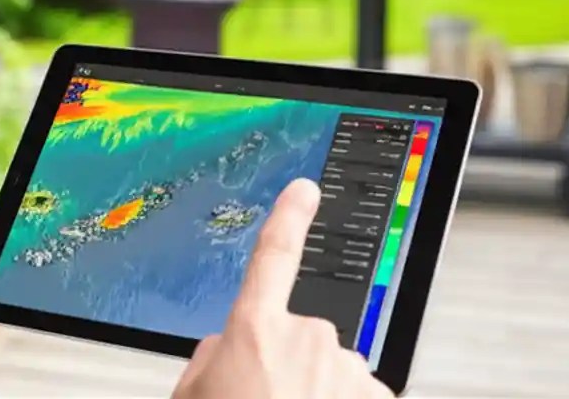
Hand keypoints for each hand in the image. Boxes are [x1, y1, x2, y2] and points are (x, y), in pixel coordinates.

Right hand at [171, 179, 393, 398]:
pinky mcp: (376, 396)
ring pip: (330, 369)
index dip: (289, 218)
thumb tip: (229, 343)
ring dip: (315, 390)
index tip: (304, 190)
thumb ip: (213, 354)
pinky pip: (357, 394)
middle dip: (286, 363)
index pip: (273, 256)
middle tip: (262, 397)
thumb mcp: (193, 391)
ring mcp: (346, 369)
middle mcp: (307, 339)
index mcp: (256, 330)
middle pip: (299, 334)